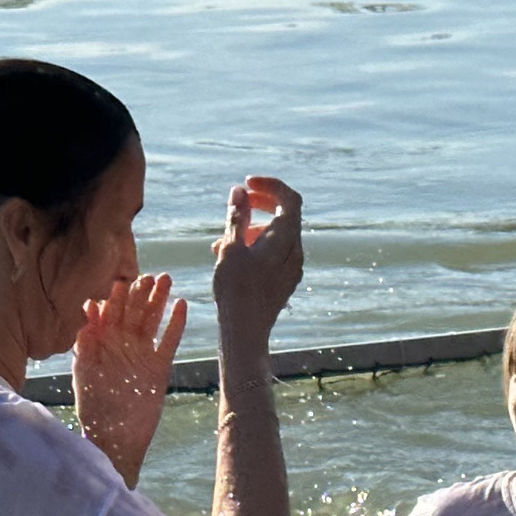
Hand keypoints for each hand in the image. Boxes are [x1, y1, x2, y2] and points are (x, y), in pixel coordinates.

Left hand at [73, 271, 185, 486]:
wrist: (115, 437)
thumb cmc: (93, 408)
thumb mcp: (84, 374)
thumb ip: (85, 345)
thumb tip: (86, 316)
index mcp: (103, 343)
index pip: (110, 313)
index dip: (116, 298)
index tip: (121, 281)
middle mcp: (123, 345)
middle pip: (134, 312)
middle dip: (141, 292)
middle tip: (150, 275)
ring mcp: (142, 354)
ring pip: (152, 320)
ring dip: (159, 301)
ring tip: (166, 280)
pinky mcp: (159, 367)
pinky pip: (169, 340)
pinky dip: (175, 324)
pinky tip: (181, 305)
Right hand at [209, 176, 302, 357]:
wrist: (245, 332)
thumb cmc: (236, 290)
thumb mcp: (230, 248)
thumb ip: (236, 216)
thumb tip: (239, 191)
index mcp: (286, 239)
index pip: (288, 198)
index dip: (269, 185)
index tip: (246, 183)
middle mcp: (295, 251)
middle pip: (285, 215)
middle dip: (260, 204)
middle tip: (238, 202)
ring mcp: (292, 268)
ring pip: (275, 236)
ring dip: (251, 229)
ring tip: (219, 242)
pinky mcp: (284, 281)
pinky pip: (274, 254)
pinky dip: (255, 246)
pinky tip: (229, 258)